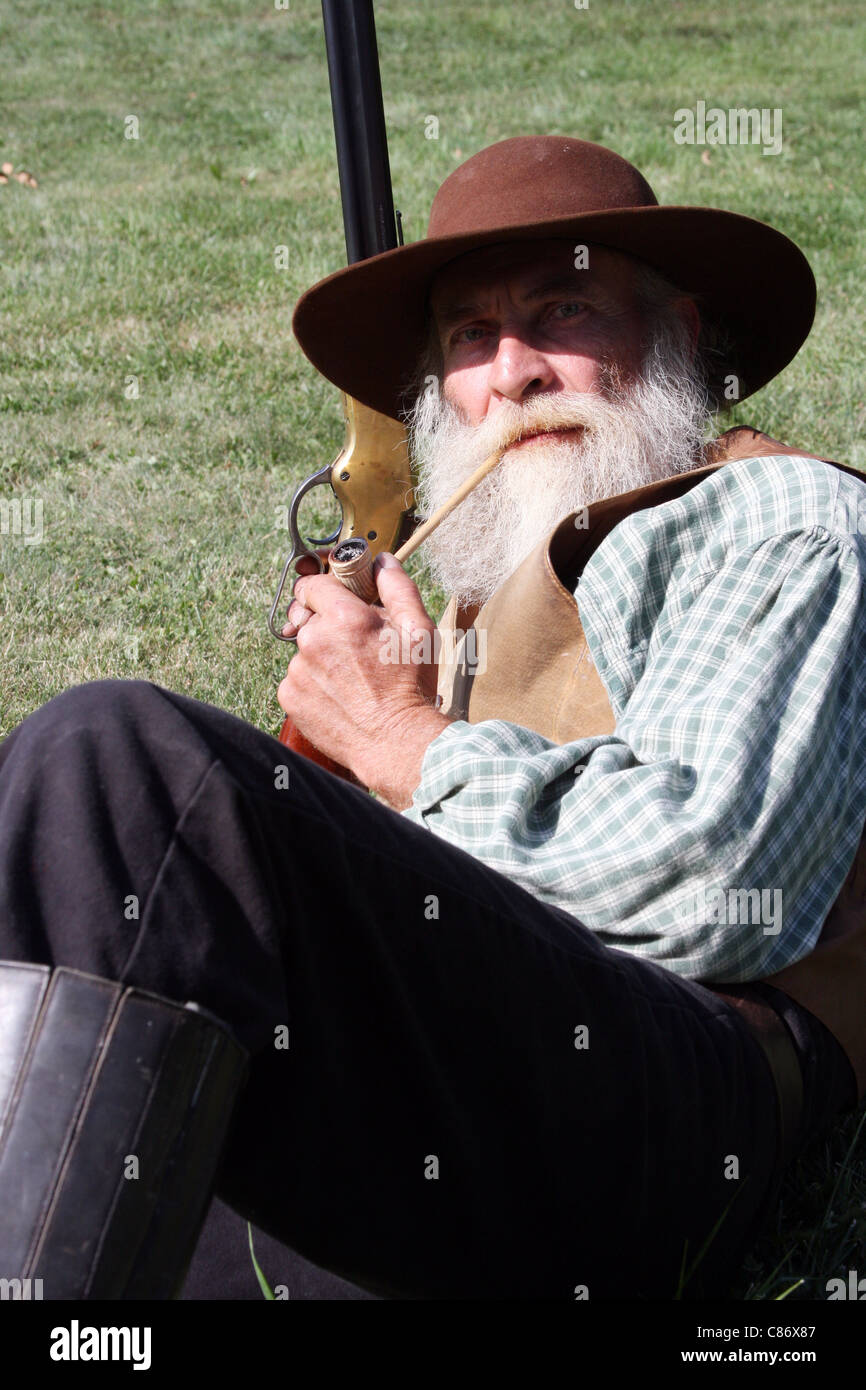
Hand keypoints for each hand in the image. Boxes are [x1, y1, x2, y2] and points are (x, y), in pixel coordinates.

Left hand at [277, 553, 451, 806]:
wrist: (395, 743)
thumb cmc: (411, 687)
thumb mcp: (418, 630)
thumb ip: (397, 587)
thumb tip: (382, 559)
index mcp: (343, 617)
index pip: (313, 585)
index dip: (325, 591)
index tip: (338, 602)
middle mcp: (312, 640)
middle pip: (309, 619)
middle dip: (329, 627)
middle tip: (356, 649)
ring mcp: (297, 670)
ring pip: (304, 651)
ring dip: (321, 657)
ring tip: (352, 680)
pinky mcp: (289, 696)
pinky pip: (297, 679)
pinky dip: (313, 684)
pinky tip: (339, 696)